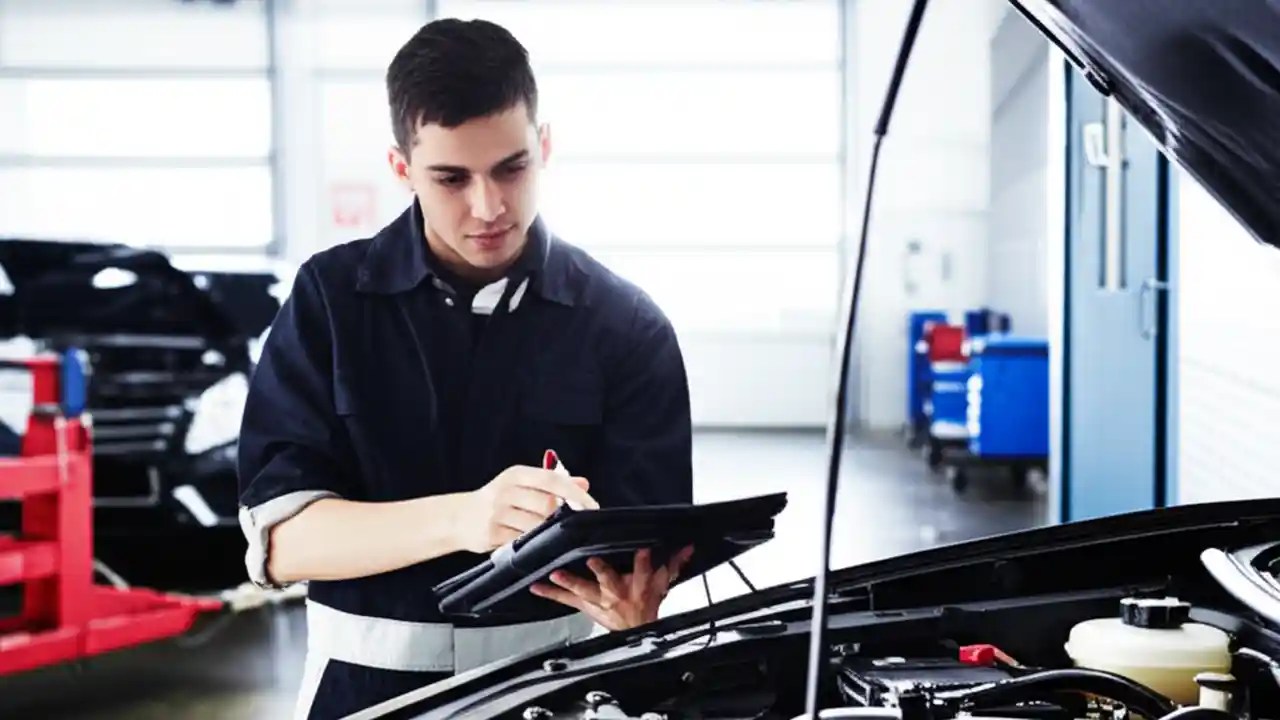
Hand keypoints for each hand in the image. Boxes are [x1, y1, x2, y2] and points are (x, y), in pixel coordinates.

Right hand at [453, 465, 598, 553]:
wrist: (458, 517)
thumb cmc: (497, 499)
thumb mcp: (522, 484)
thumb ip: (552, 483)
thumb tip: (584, 483)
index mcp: (516, 474)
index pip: (552, 479)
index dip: (574, 493)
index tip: (592, 506)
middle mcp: (506, 491)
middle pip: (546, 504)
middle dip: (562, 516)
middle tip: (571, 524)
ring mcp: (497, 513)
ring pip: (536, 525)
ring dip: (549, 532)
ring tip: (552, 534)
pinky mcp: (492, 534)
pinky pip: (522, 541)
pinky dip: (533, 544)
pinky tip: (535, 543)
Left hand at [529, 546, 694, 630]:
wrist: (633, 631)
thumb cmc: (646, 603)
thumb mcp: (663, 583)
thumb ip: (674, 563)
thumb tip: (687, 547)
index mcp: (637, 585)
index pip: (644, 570)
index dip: (645, 560)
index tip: (644, 548)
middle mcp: (617, 592)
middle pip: (610, 581)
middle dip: (601, 571)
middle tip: (591, 560)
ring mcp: (598, 600)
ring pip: (583, 590)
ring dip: (569, 582)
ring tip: (554, 574)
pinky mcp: (584, 605)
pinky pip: (565, 600)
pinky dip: (550, 593)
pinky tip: (535, 586)